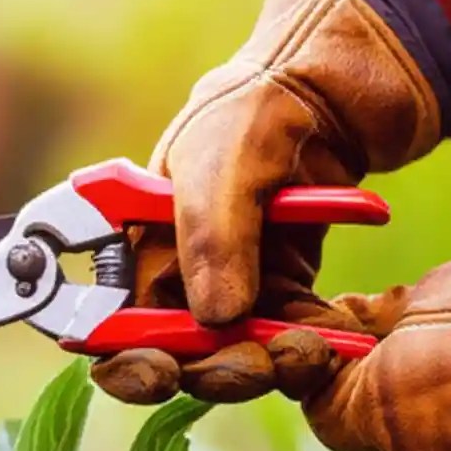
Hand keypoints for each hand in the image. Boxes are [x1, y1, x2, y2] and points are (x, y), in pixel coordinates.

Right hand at [92, 0, 439, 404]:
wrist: (341, 77)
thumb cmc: (257, 101)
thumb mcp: (221, 156)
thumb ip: (211, 236)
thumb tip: (214, 319)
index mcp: (133, 240)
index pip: (109, 322)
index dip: (124, 358)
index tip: (160, 372)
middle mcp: (175, 268)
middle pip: (173, 351)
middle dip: (209, 369)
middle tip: (252, 364)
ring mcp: (231, 281)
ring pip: (234, 353)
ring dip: (266, 363)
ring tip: (306, 351)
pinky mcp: (285, 286)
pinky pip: (288, 335)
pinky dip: (311, 345)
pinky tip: (337, 343)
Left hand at [306, 239, 450, 450]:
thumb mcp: (421, 299)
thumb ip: (375, 322)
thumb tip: (350, 318)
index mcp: (373, 412)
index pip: (323, 414)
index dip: (334, 384)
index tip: (352, 360)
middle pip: (381, 440)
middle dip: (392, 407)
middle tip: (426, 366)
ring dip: (442, 432)